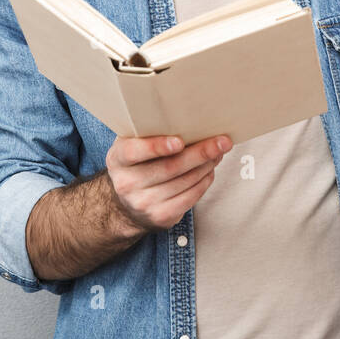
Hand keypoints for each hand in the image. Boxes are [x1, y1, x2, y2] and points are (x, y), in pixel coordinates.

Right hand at [104, 133, 230, 234]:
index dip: (157, 147)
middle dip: (200, 153)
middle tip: (221, 142)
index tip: (179, 141)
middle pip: (169, 167)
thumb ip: (150, 133)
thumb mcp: (132, 145)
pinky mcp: (160, 217)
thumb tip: (191, 121)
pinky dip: (204, 182)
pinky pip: (189, 198)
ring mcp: (143, 203)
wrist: (126, 205)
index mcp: (118, 159)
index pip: (134, 152)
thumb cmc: (137, 164)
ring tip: (219, 152)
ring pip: (184, 182)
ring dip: (207, 166)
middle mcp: (127, 184)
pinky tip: (210, 170)